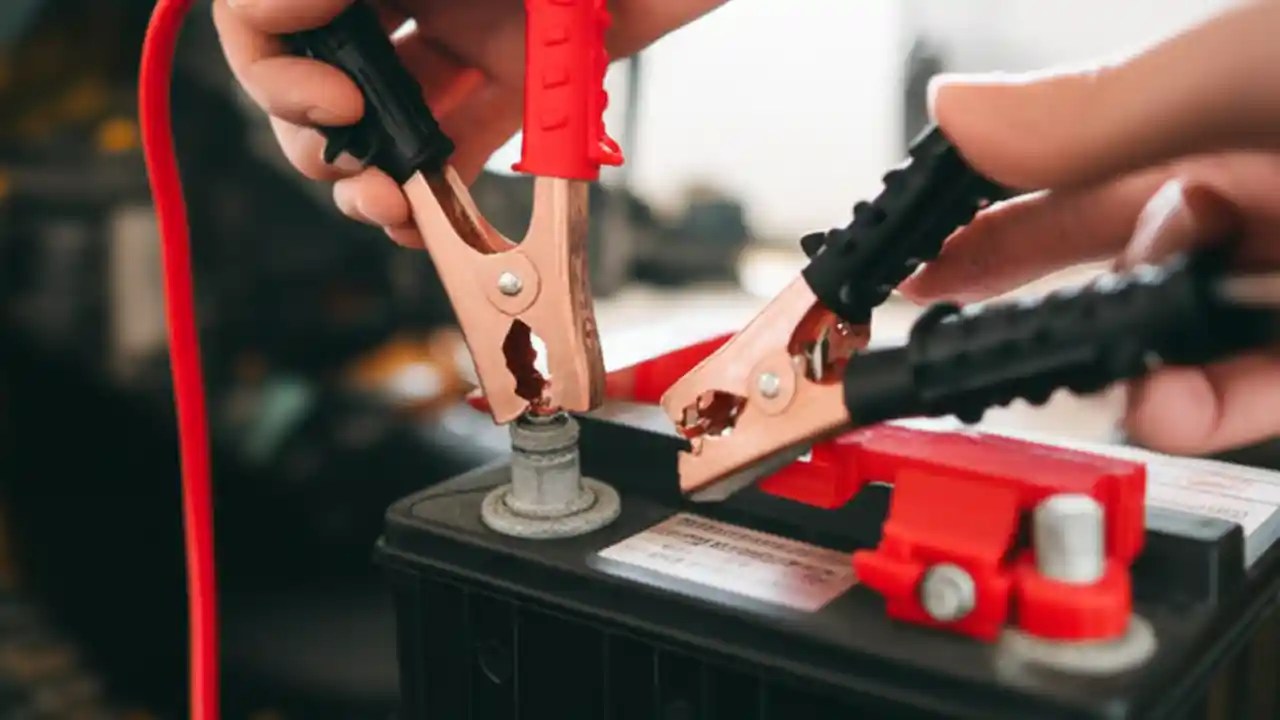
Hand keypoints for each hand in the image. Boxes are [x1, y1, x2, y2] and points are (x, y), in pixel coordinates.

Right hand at [212, 0, 725, 246]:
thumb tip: (278, 7)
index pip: (267, 10)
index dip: (275, 61)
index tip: (334, 90)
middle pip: (316, 72)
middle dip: (317, 133)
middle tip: (356, 165)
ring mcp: (470, 30)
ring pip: (387, 118)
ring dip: (375, 178)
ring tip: (395, 211)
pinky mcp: (527, 77)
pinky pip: (469, 142)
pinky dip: (445, 195)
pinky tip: (436, 225)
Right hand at [899, 0, 1279, 455]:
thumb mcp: (1248, 70)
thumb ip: (1101, 107)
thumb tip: (956, 111)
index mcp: (1202, 107)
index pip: (1058, 163)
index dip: (975, 209)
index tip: (907, 254)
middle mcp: (1243, 183)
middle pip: (1100, 257)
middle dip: (1025, 298)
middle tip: (946, 322)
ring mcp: (1279, 263)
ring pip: (1171, 335)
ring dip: (1129, 367)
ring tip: (1119, 375)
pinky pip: (1251, 388)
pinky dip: (1205, 408)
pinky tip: (1173, 402)